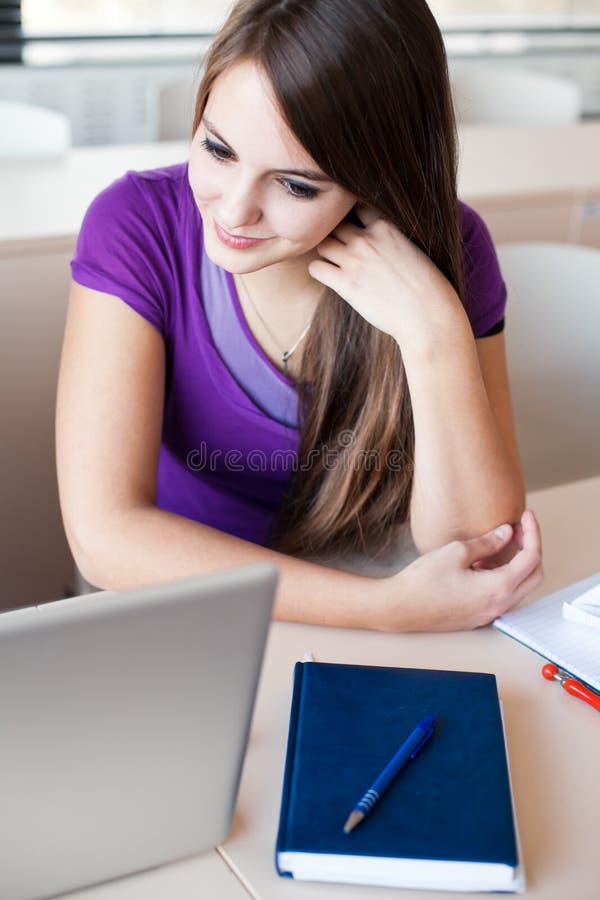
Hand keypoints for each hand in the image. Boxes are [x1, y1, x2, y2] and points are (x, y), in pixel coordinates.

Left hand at [308, 207, 464, 345]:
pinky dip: (319, 271)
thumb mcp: (413, 249)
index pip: (357, 207)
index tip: (355, 231)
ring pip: (323, 244)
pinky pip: (315, 268)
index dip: (353, 219)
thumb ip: (391, 240)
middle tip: (342, 251)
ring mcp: (354, 260)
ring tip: (336, 265)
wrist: (427, 315)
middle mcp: (367, 239)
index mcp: (386, 226)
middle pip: (335, 224)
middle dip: (337, 235)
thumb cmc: (428, 287)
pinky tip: (331, 279)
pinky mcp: (345, 283)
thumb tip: (379, 244)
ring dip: (326, 253)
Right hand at [376, 509, 542, 631]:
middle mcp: (499, 605)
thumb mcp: (456, 552)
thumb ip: (487, 542)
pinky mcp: (479, 617)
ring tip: (498, 546)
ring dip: (518, 565)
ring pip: (521, 588)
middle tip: (518, 530)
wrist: (400, 607)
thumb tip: (506, 533)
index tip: (525, 517)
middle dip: (531, 549)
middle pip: (535, 575)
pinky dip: (505, 578)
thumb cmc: (423, 582)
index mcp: (498, 588)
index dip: (532, 532)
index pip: (531, 557)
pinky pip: (504, 597)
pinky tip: (484, 565)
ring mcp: (490, 614)